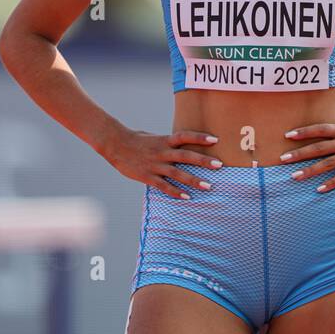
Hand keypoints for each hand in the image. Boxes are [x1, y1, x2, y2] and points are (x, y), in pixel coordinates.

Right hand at [101, 126, 221, 198]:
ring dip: (193, 180)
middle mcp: (162, 152)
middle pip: (185, 156)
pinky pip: (163, 186)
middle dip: (203, 161)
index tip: (215, 140)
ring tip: (208, 186)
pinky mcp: (147, 177)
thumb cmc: (137, 140)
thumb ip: (169, 142)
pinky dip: (176, 192)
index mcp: (164, 140)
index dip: (200, 138)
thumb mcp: (155, 137)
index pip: (185, 136)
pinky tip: (187, 197)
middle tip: (219, 165)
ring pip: (177, 173)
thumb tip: (184, 144)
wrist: (115, 145)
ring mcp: (155, 165)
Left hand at [279, 115, 334, 190]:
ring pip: (326, 164)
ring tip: (294, 177)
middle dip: (298, 154)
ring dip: (309, 170)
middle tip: (282, 159)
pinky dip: (330, 183)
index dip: (303, 132)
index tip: (287, 135)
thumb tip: (332, 133)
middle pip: (317, 148)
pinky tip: (319, 189)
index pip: (318, 129)